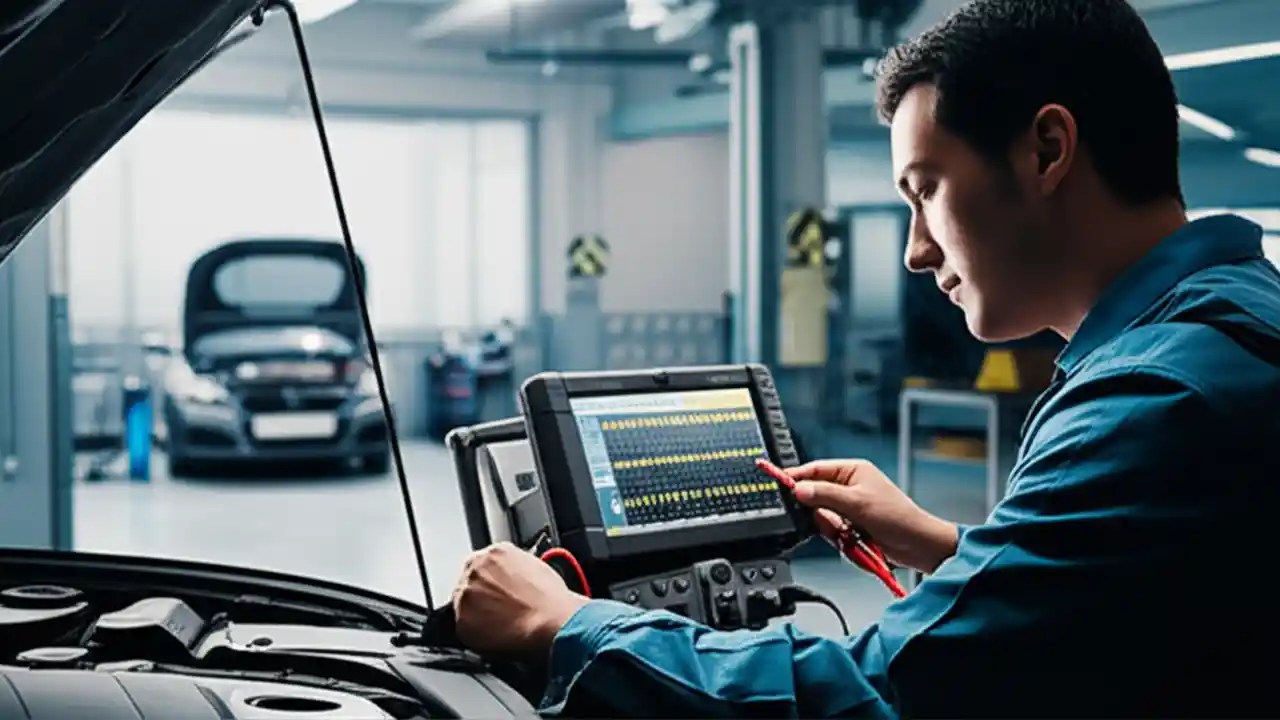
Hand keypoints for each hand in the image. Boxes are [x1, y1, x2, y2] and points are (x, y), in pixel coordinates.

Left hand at [451, 542, 589, 657]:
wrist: (551, 623)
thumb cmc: (552, 600)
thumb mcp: (537, 568)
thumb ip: (515, 568)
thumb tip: (512, 579)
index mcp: (496, 553)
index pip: (482, 564)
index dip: (491, 581)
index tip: (497, 592)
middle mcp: (476, 568)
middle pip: (470, 583)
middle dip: (481, 596)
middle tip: (499, 611)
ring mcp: (466, 594)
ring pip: (464, 605)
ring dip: (477, 615)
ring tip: (501, 626)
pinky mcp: (462, 621)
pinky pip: (464, 629)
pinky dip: (477, 635)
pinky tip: (497, 637)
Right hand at [787, 459, 958, 573]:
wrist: (918, 545)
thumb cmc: (898, 517)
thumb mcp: (857, 503)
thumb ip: (825, 495)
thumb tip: (799, 489)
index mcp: (852, 471)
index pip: (815, 469)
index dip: (797, 478)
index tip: (780, 485)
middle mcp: (850, 487)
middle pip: (815, 496)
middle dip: (820, 513)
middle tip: (830, 522)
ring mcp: (851, 508)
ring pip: (823, 518)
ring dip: (833, 529)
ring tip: (850, 534)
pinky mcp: (852, 526)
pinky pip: (833, 532)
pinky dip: (840, 539)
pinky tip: (854, 541)